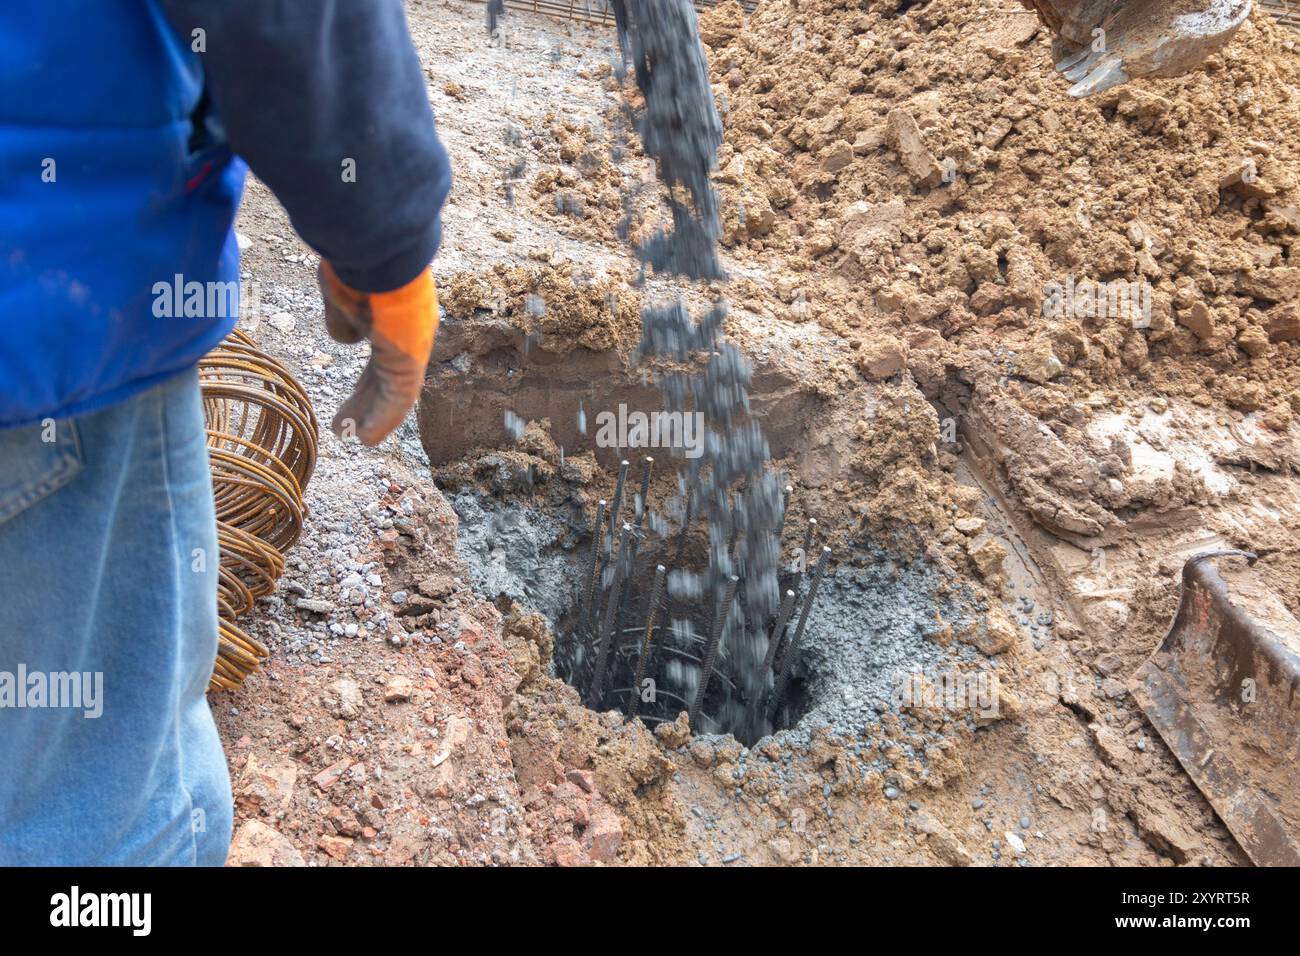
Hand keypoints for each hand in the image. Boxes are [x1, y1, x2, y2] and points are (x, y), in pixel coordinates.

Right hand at [317, 261, 438, 445]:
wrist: (376, 249)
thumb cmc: (355, 262)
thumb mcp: (340, 292)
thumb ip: (341, 318)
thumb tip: (344, 339)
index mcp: (392, 319)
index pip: (380, 359)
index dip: (365, 383)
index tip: (351, 398)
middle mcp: (408, 336)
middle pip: (385, 379)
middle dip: (366, 403)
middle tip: (348, 424)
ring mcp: (413, 348)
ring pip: (394, 394)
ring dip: (374, 418)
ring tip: (359, 439)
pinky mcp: (410, 359)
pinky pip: (398, 399)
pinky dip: (382, 420)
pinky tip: (366, 438)